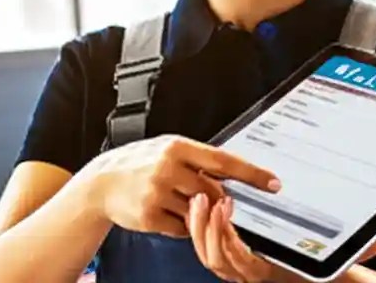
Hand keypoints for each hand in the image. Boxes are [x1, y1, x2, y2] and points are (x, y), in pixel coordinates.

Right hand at [80, 135, 279, 238]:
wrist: (102, 182)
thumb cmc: (140, 163)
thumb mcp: (169, 149)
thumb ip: (198, 159)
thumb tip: (232, 174)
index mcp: (177, 147)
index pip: (224, 161)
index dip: (252, 174)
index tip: (273, 183)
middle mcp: (168, 168)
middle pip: (215, 192)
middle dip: (217, 199)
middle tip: (206, 197)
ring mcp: (158, 193)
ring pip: (199, 212)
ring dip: (197, 213)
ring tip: (178, 201)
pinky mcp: (149, 216)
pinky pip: (181, 229)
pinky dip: (181, 226)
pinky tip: (167, 212)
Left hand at [188, 194, 375, 282]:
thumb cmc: (333, 274)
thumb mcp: (346, 263)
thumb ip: (362, 253)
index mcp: (273, 276)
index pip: (241, 261)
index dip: (227, 236)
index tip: (226, 206)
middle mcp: (254, 280)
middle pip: (215, 260)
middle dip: (204, 229)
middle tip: (206, 196)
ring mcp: (243, 275)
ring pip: (209, 259)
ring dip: (198, 230)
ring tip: (200, 198)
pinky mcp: (238, 266)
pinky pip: (212, 255)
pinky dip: (202, 234)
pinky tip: (206, 210)